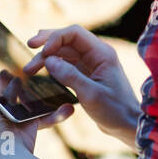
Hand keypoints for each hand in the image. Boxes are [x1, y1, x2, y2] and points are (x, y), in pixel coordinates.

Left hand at [0, 35, 72, 158]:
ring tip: (49, 81)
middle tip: (27, 71)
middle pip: (13, 81)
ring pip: (31, 94)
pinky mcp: (31, 122)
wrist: (4, 151)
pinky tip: (67, 106)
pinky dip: (57, 111)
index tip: (8, 45)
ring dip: (40, 89)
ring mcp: (15, 113)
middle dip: (20, 77)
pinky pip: (47, 113)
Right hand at [24, 25, 140, 146]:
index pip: (74, 33)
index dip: (55, 37)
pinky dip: (53, 66)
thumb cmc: (115, 110)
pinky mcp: (86, 75)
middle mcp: (96, 54)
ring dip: (47, 57)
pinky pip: (66, 64)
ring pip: (64, 52)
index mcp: (102, 53)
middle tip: (29, 46)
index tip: (41, 51)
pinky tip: (41, 72)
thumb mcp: (91, 94)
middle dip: (48, 42)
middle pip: (67, 39)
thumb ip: (69, 76)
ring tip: (30, 68)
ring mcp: (90, 64)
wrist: (127, 125)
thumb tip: (48, 61)